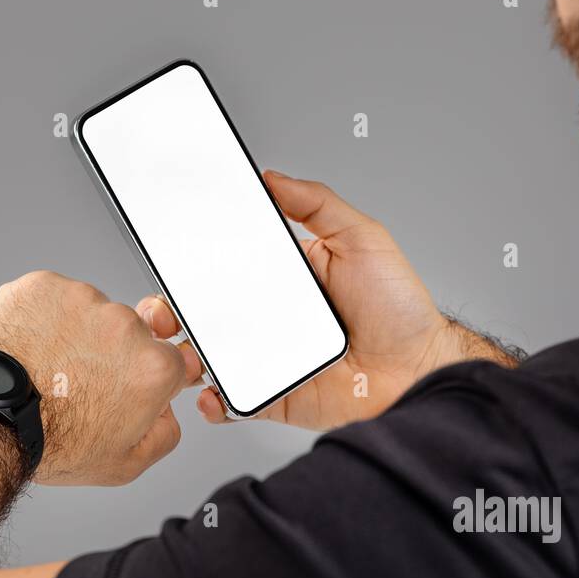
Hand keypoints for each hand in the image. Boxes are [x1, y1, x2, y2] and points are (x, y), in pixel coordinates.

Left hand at [0, 271, 203, 485]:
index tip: (123, 383)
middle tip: (77, 382)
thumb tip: (165, 413)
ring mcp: (82, 301)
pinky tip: (29, 348)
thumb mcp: (123, 464)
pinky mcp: (44, 286)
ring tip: (46, 367)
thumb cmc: (47, 442)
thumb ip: (162, 434)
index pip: (170, 359)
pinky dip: (40, 317)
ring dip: (73, 333)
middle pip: (128, 333)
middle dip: (110, 353)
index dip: (145, 375)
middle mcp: (124, 326)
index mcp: (152, 368)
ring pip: (88, 311)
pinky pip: (51, 298)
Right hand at [144, 170, 489, 430]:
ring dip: (183, 353)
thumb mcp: (361, 237)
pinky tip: (208, 390)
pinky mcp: (276, 396)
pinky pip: (235, 400)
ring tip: (173, 348)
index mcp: (285, 278)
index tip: (170, 252)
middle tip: (158, 308)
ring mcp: (270, 359)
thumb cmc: (400, 308)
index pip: (229, 265)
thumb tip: (272, 177)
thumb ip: (316, 204)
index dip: (197, 261)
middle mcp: (271, 318)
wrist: (420, 371)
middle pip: (208, 313)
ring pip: (211, 356)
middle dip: (173, 310)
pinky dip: (215, 400)